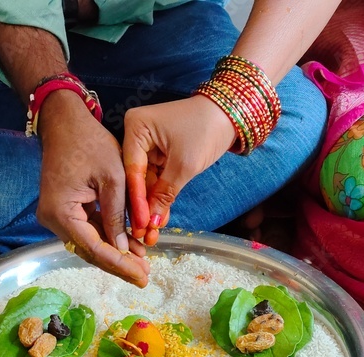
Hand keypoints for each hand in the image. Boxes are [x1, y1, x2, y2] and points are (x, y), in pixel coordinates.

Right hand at [37, 91, 150, 286]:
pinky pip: (88, 230)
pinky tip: (131, 247)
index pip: (94, 247)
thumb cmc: (90, 143)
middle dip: (119, 264)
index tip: (142, 276)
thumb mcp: (113, 178)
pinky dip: (109, 238)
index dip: (120, 264)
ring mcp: (57, 216)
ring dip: (116, 253)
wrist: (65, 123)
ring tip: (142, 264)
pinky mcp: (65, 210)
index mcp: (61, 211)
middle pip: (90, 250)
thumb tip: (126, 247)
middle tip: (145, 277)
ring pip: (90, 243)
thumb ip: (118, 215)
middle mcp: (52, 219)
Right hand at [123, 95, 236, 244]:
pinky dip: (159, 197)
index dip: (137, 201)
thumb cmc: (206, 130)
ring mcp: (146, 144)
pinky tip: (159, 220)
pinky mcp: (158, 152)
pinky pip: (156, 179)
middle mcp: (136, 134)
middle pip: (135, 178)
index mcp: (135, 127)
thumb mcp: (185, 165)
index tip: (140, 225)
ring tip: (151, 234)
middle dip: (142, 208)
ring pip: (146, 182)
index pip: (132, 171)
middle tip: (142, 235)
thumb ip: (165, 193)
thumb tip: (152, 223)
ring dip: (151, 207)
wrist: (231, 114)